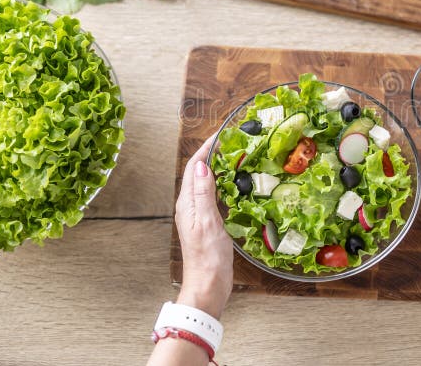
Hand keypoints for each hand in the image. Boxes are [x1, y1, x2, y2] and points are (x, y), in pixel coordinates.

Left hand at [175, 135, 232, 319]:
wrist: (208, 286)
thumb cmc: (208, 258)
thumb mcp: (207, 222)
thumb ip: (204, 193)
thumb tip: (203, 166)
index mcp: (186, 203)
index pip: (194, 167)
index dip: (205, 148)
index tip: (221, 134)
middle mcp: (189, 206)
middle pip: (198, 172)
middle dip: (211, 153)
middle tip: (230, 141)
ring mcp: (197, 215)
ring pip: (205, 182)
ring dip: (217, 167)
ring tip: (233, 156)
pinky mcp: (207, 223)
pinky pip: (212, 195)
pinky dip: (222, 184)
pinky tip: (233, 184)